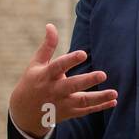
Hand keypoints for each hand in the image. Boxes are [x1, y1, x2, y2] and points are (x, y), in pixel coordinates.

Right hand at [9, 24, 116, 138]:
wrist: (24, 114)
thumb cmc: (32, 83)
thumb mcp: (36, 64)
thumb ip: (47, 46)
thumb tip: (51, 25)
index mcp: (45, 76)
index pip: (58, 67)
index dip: (70, 60)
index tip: (83, 53)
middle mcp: (54, 90)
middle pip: (72, 86)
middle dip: (87, 81)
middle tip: (103, 74)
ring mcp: (62, 104)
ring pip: (82, 101)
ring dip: (99, 98)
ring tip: (114, 94)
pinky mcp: (68, 113)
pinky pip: (86, 111)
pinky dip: (99, 107)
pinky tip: (113, 102)